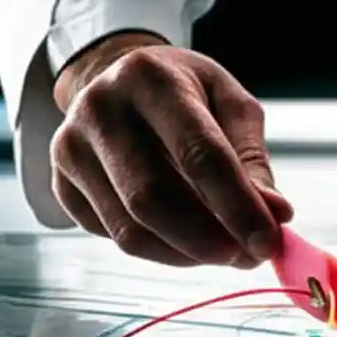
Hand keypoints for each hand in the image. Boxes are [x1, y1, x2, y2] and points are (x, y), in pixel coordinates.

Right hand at [50, 33, 292, 267]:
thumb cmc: (186, 93)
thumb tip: (275, 214)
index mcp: (150, 78)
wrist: (117, 80)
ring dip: (188, 255)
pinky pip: (115, 237)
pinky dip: (162, 251)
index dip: (237, 206)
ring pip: (130, 230)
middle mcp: (99, 110)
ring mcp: (70, 149)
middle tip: (249, 257)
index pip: (198, 154)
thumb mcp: (229, 104)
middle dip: (209, 240)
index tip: (268, 241)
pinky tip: (188, 240)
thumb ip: (252, 159)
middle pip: (153, 199)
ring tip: (227, 252)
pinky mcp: (61, 184)